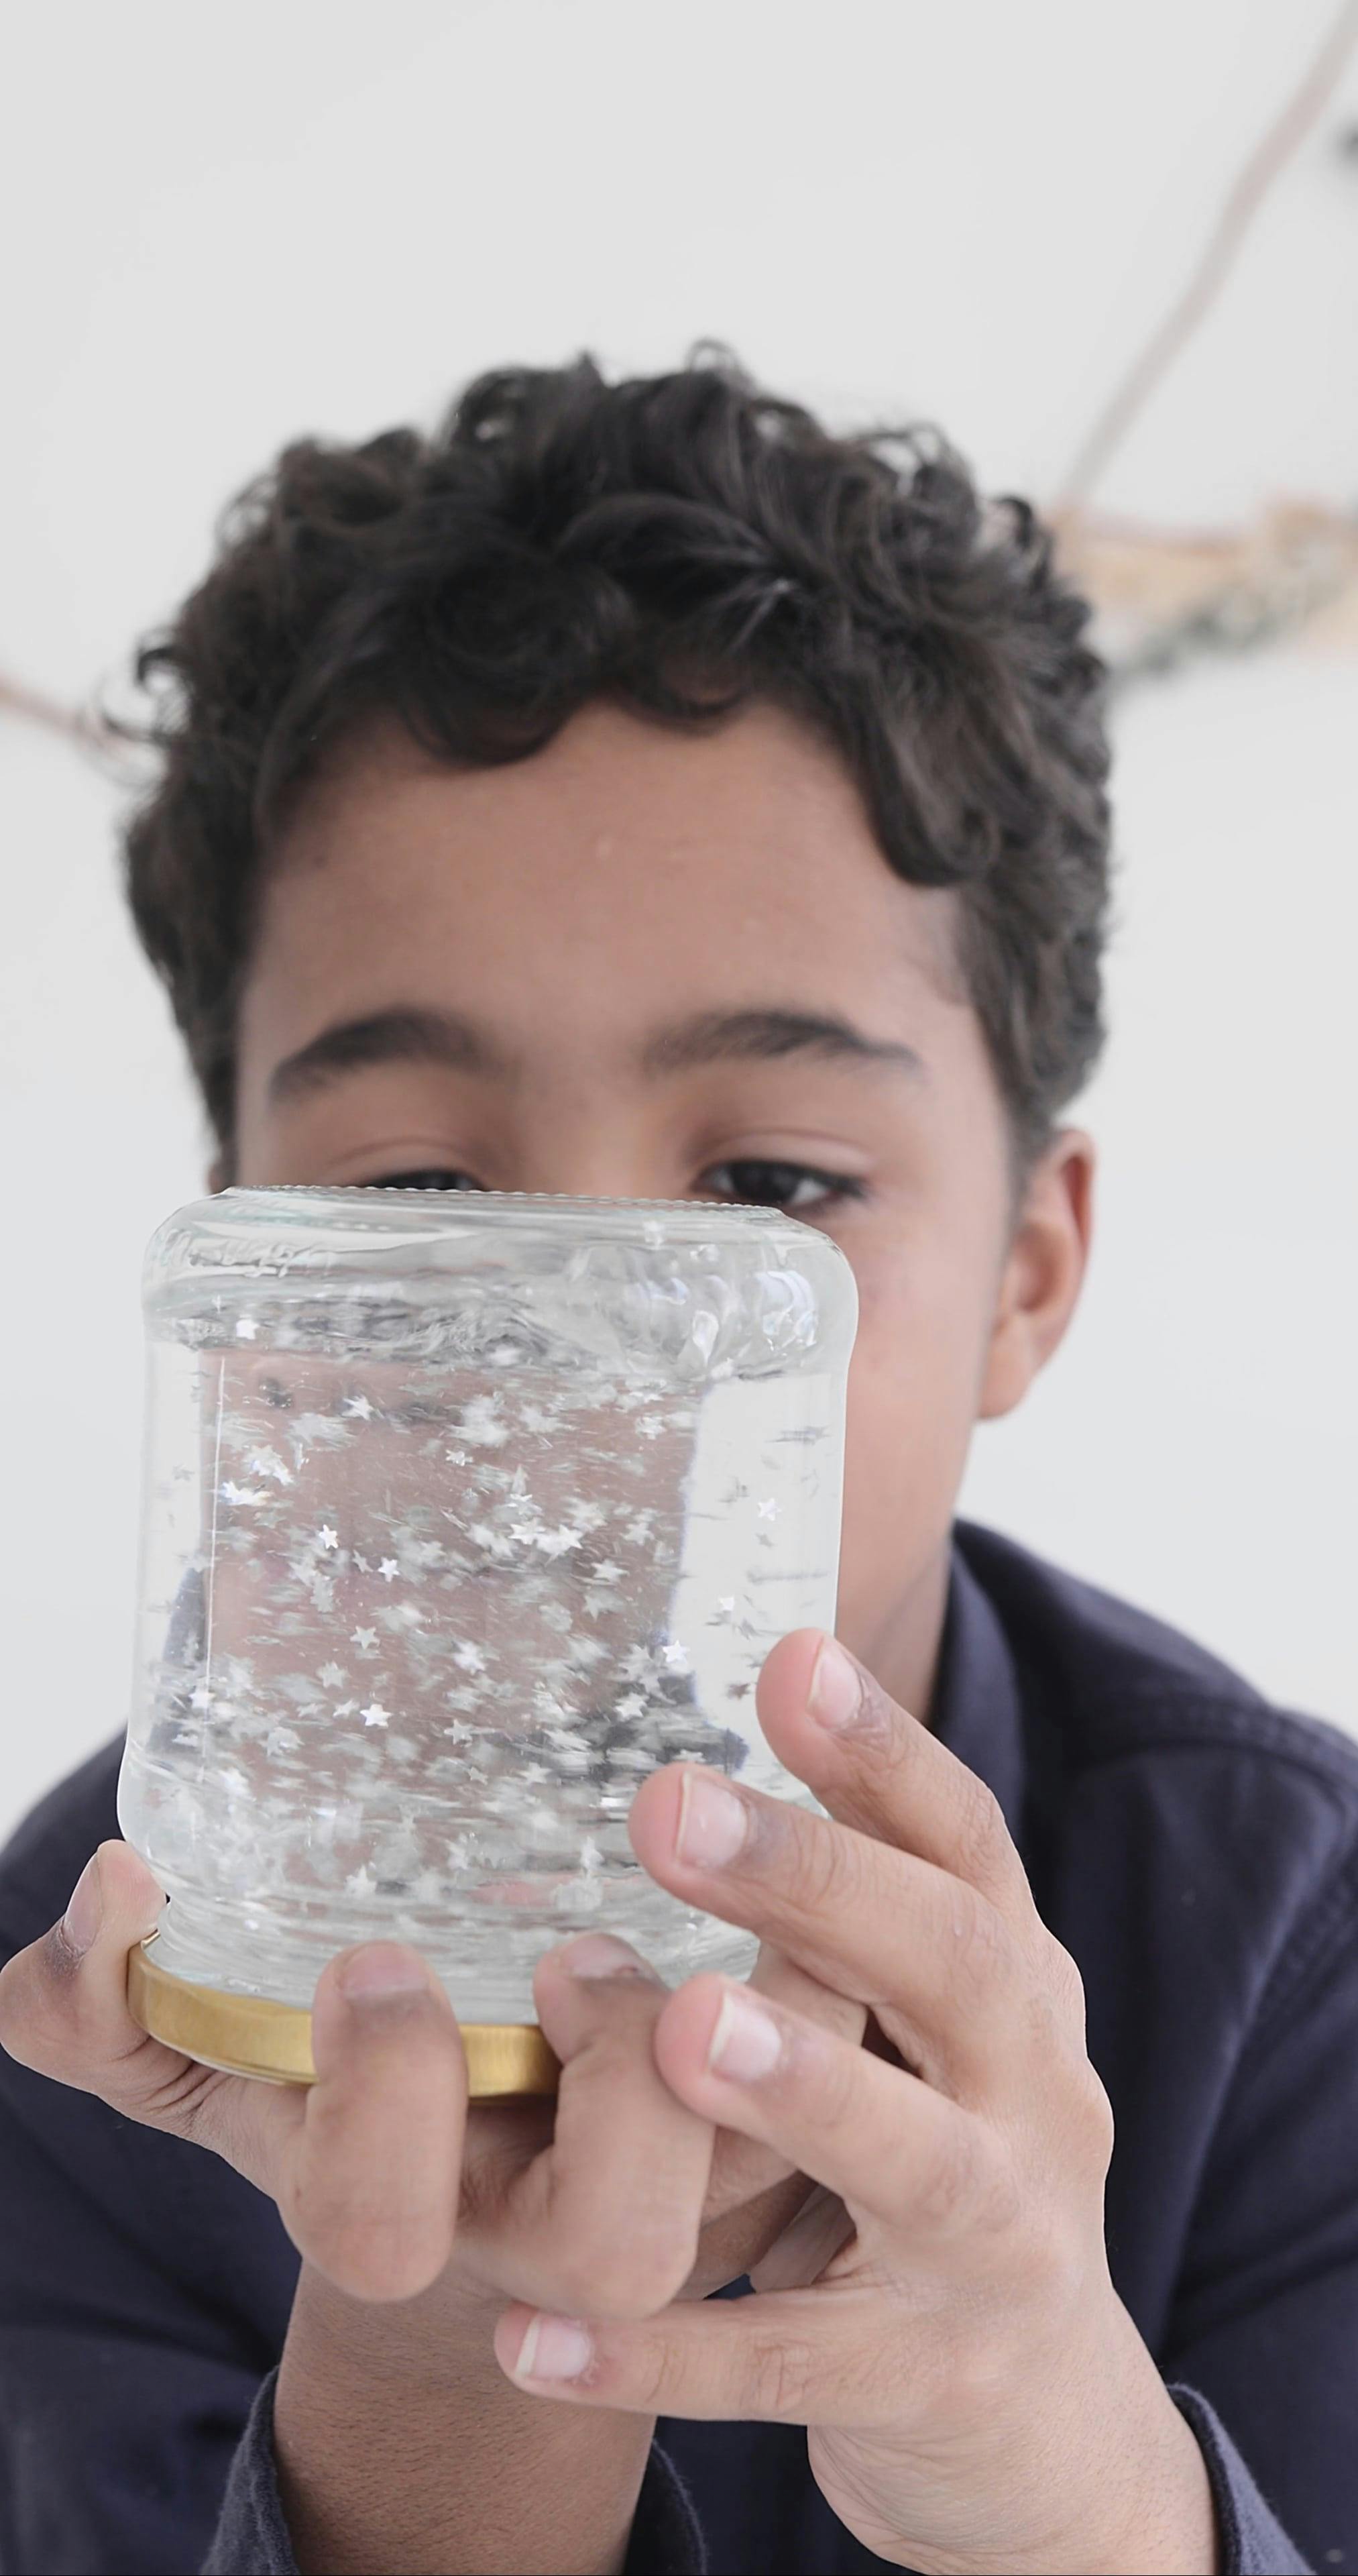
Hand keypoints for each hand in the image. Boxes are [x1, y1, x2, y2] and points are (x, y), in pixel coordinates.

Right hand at [0, 1843, 850, 2336]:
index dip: (382, 2103)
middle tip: (573, 1951)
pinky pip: (854, 2035)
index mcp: (410, 2204)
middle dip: (608, 2086)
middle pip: (618, 2237)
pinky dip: (850, 1919)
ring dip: (764, 2018)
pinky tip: (819, 1771)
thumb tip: (109, 1892)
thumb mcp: (203, 2052)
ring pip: (770, 2150)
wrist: (483, 2137)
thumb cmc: (335, 2089)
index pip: (383, 2226)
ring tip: (704, 1863)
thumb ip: (109, 1999)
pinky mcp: (783, 2087)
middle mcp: (559, 2214)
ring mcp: (688, 2166)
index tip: (371, 1958)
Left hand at [492, 1632, 1218, 2575]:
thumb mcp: (933, 2021)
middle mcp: (1033, 2094)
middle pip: (953, 1968)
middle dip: (820, 1885)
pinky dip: (670, 2356)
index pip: (966, 1843)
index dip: (883, 1751)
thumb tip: (721, 1708)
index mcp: (1016, 1983)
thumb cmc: (953, 2155)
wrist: (1048, 2417)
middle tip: (665, 1808)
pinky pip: (792, 2370)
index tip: (786, 1654)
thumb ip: (853, 1896)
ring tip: (676, 2028)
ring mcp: (997, 2245)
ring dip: (800, 2092)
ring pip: (917, 2161)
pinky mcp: (931, 2378)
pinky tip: (526, 2339)